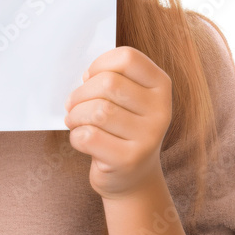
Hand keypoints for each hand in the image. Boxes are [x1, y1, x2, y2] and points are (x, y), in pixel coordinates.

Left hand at [63, 46, 171, 198]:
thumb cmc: (121, 128)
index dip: (100, 64)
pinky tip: (82, 140)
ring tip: (75, 121)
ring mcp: (148, 137)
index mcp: (160, 86)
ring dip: (76, 115)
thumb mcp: (126, 98)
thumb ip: (111, 79)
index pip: (127, 58)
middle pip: (109, 83)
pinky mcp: (129, 160)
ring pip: (98, 111)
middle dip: (81, 93)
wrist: (132, 176)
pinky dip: (76, 136)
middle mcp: (161, 110)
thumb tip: (86, 76)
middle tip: (73, 104)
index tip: (90, 78)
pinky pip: (89, 137)